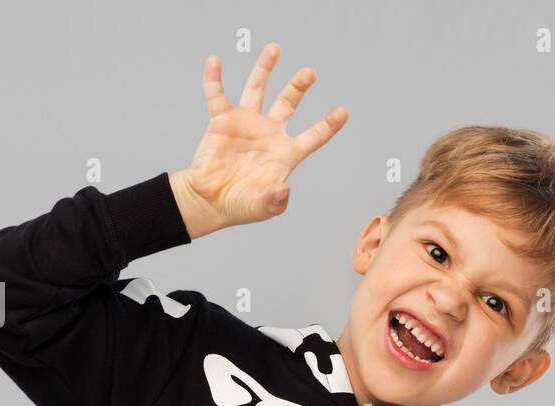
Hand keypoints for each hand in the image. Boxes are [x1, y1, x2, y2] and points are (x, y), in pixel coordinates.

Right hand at [169, 41, 348, 238]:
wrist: (210, 201)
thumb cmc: (240, 205)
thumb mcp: (262, 207)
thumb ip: (275, 201)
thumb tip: (283, 191)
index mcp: (285, 153)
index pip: (313, 136)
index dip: (328, 125)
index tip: (344, 111)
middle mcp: (269, 134)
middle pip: (288, 103)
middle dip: (299, 87)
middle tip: (310, 73)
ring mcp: (246, 124)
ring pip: (258, 89)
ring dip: (265, 69)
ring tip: (275, 49)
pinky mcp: (222, 121)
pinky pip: (217, 96)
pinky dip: (214, 79)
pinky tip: (215, 61)